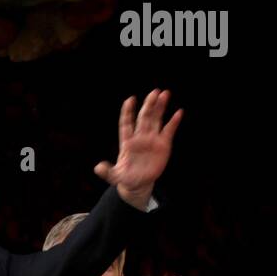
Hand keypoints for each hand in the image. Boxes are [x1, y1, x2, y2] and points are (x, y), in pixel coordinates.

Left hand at [94, 89, 182, 208]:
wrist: (139, 183)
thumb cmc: (126, 177)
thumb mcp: (115, 176)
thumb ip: (107, 171)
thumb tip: (98, 168)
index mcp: (127, 142)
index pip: (126, 123)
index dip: (127, 112)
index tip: (130, 100)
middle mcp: (140, 137)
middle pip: (144, 117)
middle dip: (149, 105)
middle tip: (154, 92)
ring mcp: (152, 139)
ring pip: (156, 119)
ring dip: (160, 107)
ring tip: (165, 94)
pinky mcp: (163, 144)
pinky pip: (168, 130)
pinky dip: (174, 122)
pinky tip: (179, 112)